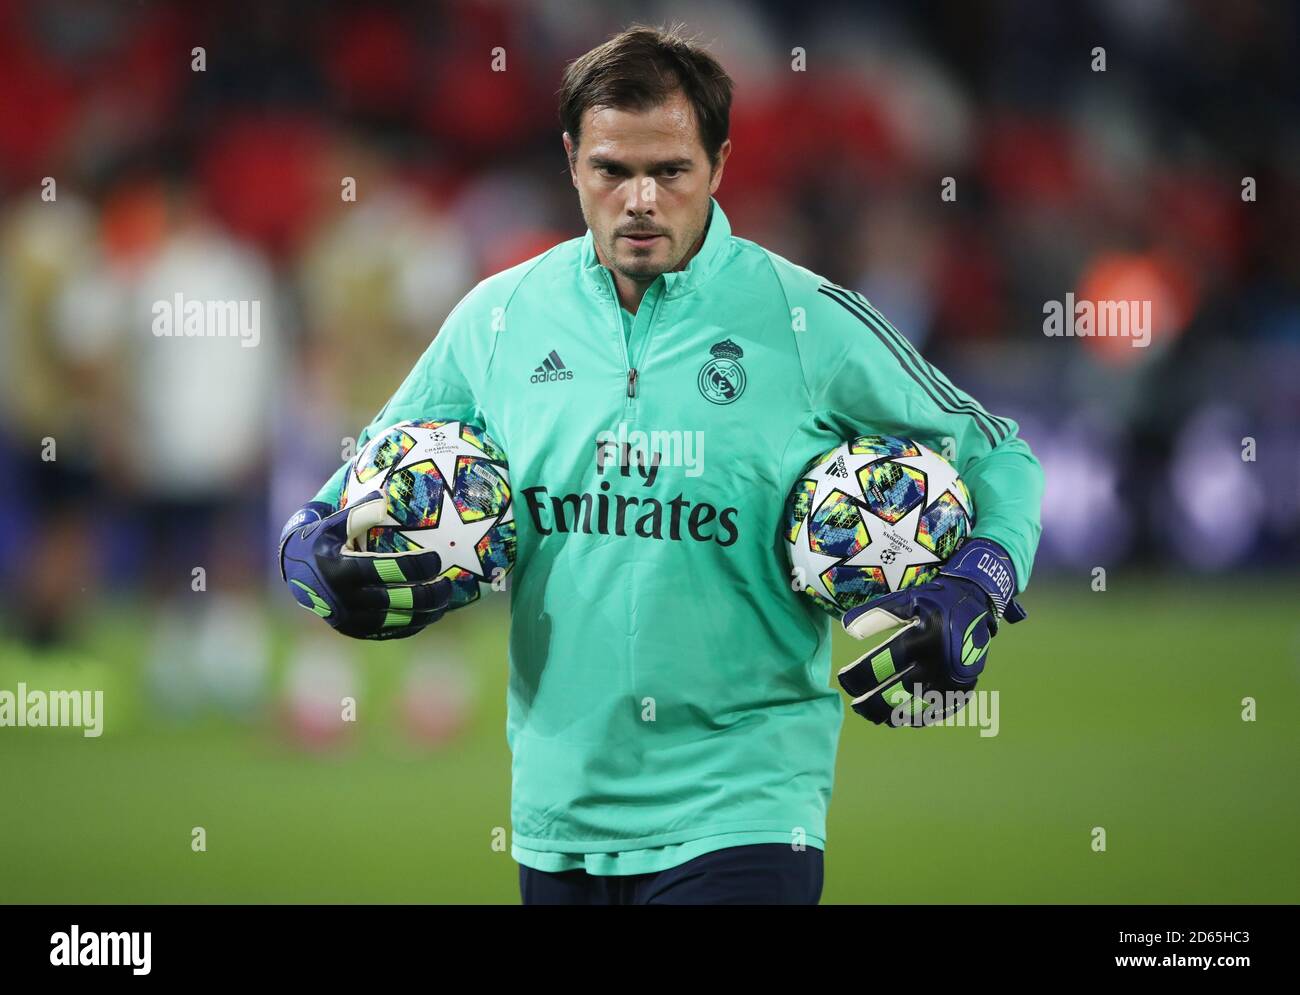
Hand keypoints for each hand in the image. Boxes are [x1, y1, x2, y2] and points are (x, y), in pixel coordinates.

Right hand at [278, 492, 451, 639]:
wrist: (295, 575)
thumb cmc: (320, 541)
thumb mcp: (332, 525)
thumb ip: (358, 513)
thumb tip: (384, 495)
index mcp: (341, 572)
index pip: (387, 570)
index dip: (415, 566)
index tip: (437, 559)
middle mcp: (346, 600)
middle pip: (399, 600)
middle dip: (429, 595)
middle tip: (449, 584)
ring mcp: (351, 620)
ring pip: (398, 621)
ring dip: (426, 614)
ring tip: (446, 602)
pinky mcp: (355, 631)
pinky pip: (390, 631)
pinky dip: (412, 625)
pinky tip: (430, 614)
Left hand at [837, 539, 1025, 725]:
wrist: (976, 602)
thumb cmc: (934, 601)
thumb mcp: (906, 600)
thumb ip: (877, 614)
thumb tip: (847, 630)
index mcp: (922, 638)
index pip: (882, 665)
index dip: (859, 676)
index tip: (843, 680)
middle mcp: (939, 661)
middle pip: (899, 693)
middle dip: (873, 704)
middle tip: (856, 707)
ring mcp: (954, 677)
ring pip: (919, 708)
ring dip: (896, 715)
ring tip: (876, 718)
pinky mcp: (965, 686)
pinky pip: (941, 709)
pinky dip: (922, 717)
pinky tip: (905, 719)